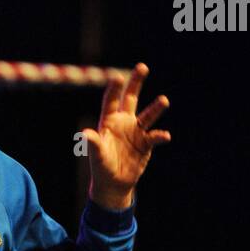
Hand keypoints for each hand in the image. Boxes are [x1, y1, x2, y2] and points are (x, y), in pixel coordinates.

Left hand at [83, 61, 170, 208]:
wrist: (113, 183)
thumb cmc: (101, 167)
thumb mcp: (96, 155)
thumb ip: (93, 143)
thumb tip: (84, 133)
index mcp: (109, 121)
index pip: (111, 102)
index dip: (114, 90)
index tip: (117, 78)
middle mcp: (124, 122)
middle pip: (131, 98)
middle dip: (136, 82)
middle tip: (142, 67)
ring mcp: (136, 132)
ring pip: (147, 115)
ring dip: (156, 108)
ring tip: (164, 100)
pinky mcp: (146, 144)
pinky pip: (155, 137)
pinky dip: (160, 136)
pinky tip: (165, 136)